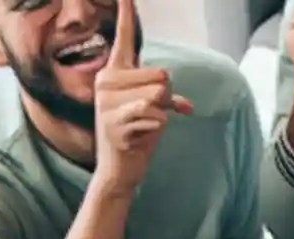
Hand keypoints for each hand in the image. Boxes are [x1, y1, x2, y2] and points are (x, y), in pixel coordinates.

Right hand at [93, 0, 192, 191]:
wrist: (119, 168)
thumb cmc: (138, 134)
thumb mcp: (154, 110)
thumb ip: (168, 99)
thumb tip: (187, 108)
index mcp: (115, 73)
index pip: (123, 38)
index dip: (125, 13)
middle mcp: (106, 81)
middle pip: (161, 76)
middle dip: (167, 99)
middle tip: (149, 116)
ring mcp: (106, 101)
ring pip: (160, 95)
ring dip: (163, 114)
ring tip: (144, 125)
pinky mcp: (115, 121)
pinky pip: (156, 115)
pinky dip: (158, 127)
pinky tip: (139, 136)